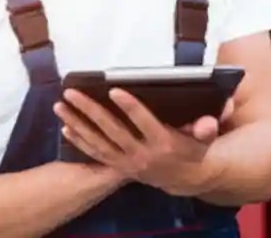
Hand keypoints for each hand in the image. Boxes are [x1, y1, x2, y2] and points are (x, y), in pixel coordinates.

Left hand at [54, 89, 226, 196]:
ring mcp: (127, 163)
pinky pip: (95, 154)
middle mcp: (142, 154)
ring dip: (77, 123)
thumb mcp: (205, 139)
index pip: (144, 123)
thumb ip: (206, 128)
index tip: (114, 89)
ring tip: (61, 105)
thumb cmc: (194, 149)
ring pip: (98, 142)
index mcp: (164, 143)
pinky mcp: (118, 167)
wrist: (185, 179)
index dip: (129, 106)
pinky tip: (65, 127)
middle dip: (91, 110)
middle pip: (112, 130)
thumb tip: (209, 122)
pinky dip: (79, 141)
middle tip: (73, 93)